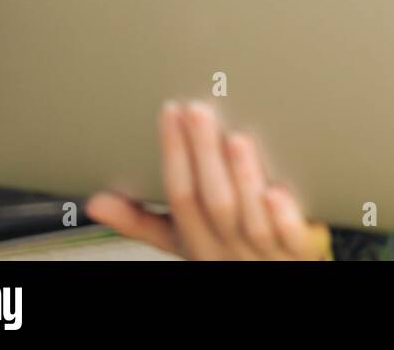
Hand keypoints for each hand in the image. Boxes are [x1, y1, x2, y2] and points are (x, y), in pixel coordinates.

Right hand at [85, 100, 331, 259]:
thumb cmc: (227, 255)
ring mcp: (264, 254)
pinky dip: (283, 215)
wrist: (276, 281)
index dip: (173, 153)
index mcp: (196, 242)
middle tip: (199, 110)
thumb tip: (94, 203)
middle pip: (212, 201)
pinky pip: (290, 238)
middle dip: (203, 155)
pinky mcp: (299, 255)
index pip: (179, 195)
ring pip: (249, 219)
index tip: (171, 111)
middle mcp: (227, 249)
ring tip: (235, 139)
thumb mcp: (183, 242)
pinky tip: (277, 190)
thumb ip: (144, 222)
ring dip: (242, 178)